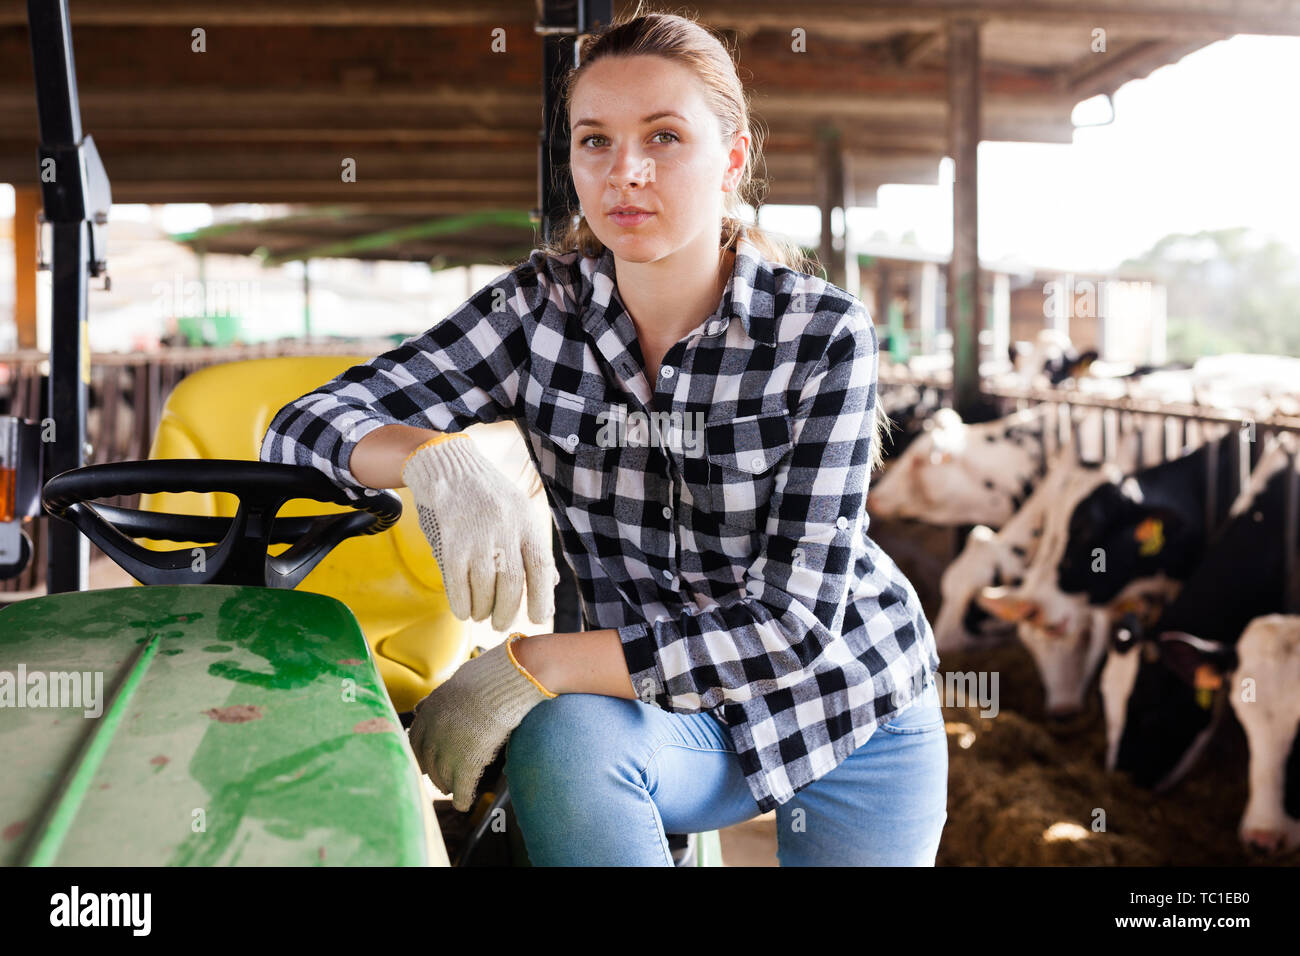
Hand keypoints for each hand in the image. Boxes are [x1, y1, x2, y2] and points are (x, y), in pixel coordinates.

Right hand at [401, 434, 557, 630]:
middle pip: (511, 583)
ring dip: (482, 609)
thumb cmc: (490, 497)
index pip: (540, 567)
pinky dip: (461, 602)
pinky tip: (463, 610)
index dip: (542, 598)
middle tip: (502, 624)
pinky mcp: (450, 540)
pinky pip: (457, 582)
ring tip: (481, 615)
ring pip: (483, 587)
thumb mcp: (520, 515)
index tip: (539, 618)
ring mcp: (476, 535)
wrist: (451, 467)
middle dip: (507, 612)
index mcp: (527, 522)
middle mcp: (505, 528)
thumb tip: (550, 590)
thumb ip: (534, 550)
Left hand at [408, 634, 554, 811]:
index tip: (424, 762)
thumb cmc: (487, 676)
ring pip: (441, 776)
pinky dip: (462, 798)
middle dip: (433, 773)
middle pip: (426, 762)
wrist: (508, 678)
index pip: (414, 741)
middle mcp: (433, 732)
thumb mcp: (453, 684)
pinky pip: (461, 786)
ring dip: (446, 786)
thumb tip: (420, 707)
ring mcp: (449, 747)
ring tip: (451, 791)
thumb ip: (434, 701)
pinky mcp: (469, 760)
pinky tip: (463, 805)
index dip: (420, 754)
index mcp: (428, 712)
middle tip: (439, 781)